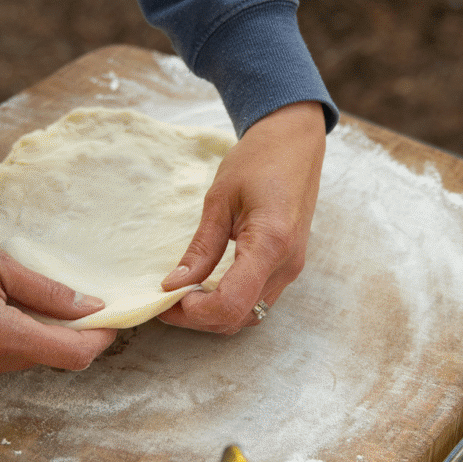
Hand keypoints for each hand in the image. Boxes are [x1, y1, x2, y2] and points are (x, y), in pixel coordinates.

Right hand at [0, 215, 115, 381]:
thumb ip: (47, 291)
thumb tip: (90, 307)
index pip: (71, 355)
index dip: (100, 338)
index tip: (115, 317)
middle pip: (50, 357)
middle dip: (73, 331)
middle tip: (84, 297)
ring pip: (26, 356)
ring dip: (43, 331)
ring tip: (41, 293)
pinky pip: (1, 355)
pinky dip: (17, 334)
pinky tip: (10, 303)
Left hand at [159, 101, 325, 332]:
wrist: (296, 143)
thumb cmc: (259, 160)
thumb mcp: (220, 199)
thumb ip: (201, 247)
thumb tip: (173, 285)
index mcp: (270, 244)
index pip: (231, 303)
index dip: (196, 312)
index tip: (170, 297)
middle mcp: (286, 265)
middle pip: (238, 317)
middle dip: (198, 317)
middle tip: (166, 300)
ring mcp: (291, 269)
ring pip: (249, 316)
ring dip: (214, 314)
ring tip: (184, 294)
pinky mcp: (288, 267)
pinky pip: (257, 300)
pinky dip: (230, 303)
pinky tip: (208, 287)